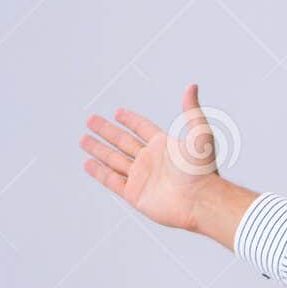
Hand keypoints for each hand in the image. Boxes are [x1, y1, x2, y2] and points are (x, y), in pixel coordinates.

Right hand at [79, 84, 254, 246]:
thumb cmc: (203, 171)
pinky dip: (99, 172)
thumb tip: (193, 86)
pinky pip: (111, 180)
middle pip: (123, 142)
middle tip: (91, 120)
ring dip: (98, 150)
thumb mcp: (199, 134)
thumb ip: (192, 110)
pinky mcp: (135, 194)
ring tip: (83, 140)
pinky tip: (88, 163)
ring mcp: (142, 177)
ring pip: (113, 159)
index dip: (130, 120)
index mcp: (164, 146)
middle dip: (106, 131)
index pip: (142, 128)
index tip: (118, 113)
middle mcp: (151, 160)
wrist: (200, 201)